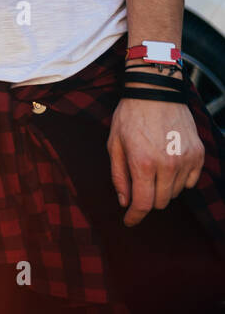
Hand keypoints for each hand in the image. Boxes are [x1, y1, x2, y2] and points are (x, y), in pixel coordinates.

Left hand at [108, 94, 203, 225]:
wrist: (156, 92)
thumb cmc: (130, 117)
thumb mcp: (114, 144)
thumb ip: (118, 175)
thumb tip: (124, 201)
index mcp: (142, 163)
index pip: (143, 203)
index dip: (135, 216)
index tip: (129, 221)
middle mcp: (167, 165)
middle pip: (161, 202)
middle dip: (147, 200)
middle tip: (138, 187)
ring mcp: (186, 160)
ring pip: (176, 192)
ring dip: (162, 189)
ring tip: (152, 169)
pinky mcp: (198, 154)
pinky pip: (190, 181)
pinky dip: (178, 180)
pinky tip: (168, 166)